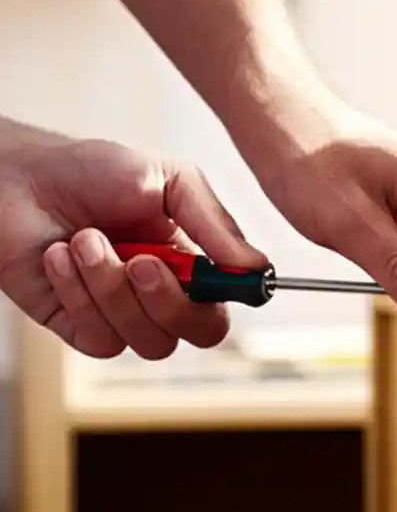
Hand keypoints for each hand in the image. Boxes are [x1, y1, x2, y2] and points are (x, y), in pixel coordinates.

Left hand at [0, 124, 265, 358]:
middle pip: (197, 332)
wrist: (15, 176)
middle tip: (139, 261)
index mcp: (190, 259)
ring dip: (111, 288)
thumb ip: (214, 222)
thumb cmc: (88, 170)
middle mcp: (159, 291)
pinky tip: (59, 258)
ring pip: (147, 340)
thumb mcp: (169, 178)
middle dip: (170, 300)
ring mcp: (118, 312)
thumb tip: (257, 265)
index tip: (221, 274)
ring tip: (84, 239)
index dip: (231, 295)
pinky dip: (78, 295)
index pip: (227, 299)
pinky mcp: (76, 324)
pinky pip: (99, 339)